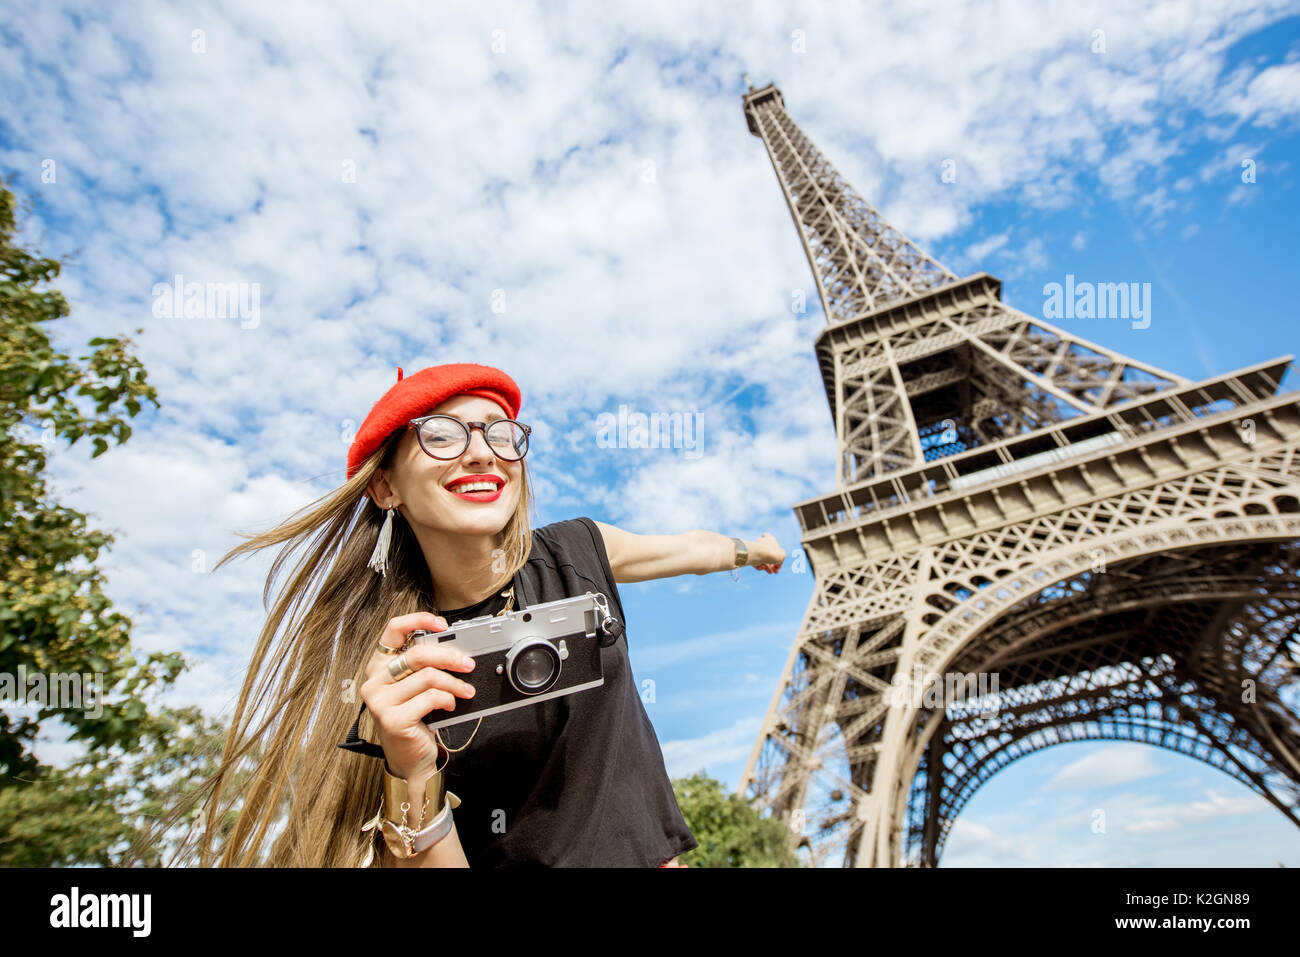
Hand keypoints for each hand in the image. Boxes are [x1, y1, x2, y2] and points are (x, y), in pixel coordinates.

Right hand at [360, 613, 477, 779]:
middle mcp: (375, 680)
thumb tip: (455, 648)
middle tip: (468, 664)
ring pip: (428, 677)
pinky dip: (448, 699)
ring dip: (454, 683)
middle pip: (417, 654)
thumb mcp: (416, 687)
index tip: (443, 625)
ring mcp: (380, 701)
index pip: (393, 629)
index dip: (419, 620)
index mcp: (379, 665)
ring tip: (466, 690)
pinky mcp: (392, 719)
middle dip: (449, 657)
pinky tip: (451, 705)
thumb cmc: (415, 718)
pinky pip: (431, 698)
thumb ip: (424, 667)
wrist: (410, 759)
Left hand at [748, 532, 784, 573]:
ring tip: (771, 572)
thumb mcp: (782, 555)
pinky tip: (763, 569)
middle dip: (772, 562)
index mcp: (769, 539)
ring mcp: (755, 549)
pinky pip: (755, 562)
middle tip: (776, 569)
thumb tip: (777, 564)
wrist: (763, 555)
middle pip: (767, 552)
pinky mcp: (749, 556)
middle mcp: (761, 542)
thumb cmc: (774, 553)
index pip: (767, 535)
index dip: (768, 540)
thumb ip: (780, 558)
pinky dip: (760, 566)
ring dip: (767, 567)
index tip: (772, 546)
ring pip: (761, 559)